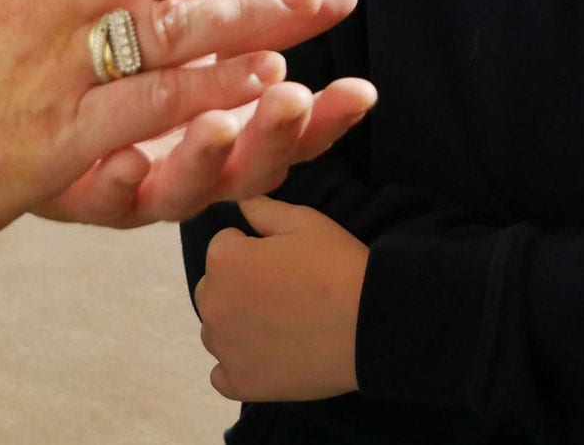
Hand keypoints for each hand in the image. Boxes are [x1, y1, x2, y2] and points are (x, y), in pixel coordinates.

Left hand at [39, 72, 379, 227]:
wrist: (34, 127)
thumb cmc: (130, 74)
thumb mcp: (193, 32)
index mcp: (234, 120)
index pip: (296, 127)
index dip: (330, 116)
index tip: (359, 93)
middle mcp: (201, 162)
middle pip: (252, 160)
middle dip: (276, 129)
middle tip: (294, 98)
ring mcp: (146, 184)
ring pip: (188, 185)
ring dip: (206, 155)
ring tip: (218, 126)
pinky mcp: (89, 196)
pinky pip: (106, 199)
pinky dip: (121, 183)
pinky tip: (126, 160)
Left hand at [197, 195, 364, 399]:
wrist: (370, 324)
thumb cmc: (337, 266)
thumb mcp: (305, 222)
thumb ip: (263, 209)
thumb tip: (240, 201)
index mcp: (224, 260)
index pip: (224, 246)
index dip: (254, 248)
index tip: (283, 259)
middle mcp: (212, 304)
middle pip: (213, 289)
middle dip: (238, 286)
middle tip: (283, 291)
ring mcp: (224, 349)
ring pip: (217, 330)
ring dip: (237, 324)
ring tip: (281, 323)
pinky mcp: (239, 383)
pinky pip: (222, 373)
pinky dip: (239, 365)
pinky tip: (269, 355)